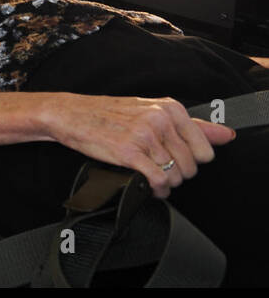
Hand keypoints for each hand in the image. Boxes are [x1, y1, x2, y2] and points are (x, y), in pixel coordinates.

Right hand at [42, 93, 235, 197]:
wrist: (70, 114)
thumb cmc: (108, 114)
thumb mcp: (151, 112)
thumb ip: (193, 125)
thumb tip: (226, 135)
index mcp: (170, 108)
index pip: (204, 150)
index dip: (190, 161)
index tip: (174, 158)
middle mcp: (160, 119)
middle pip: (191, 166)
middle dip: (177, 175)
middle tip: (159, 169)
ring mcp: (145, 135)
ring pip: (175, 176)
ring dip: (164, 184)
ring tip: (150, 176)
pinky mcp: (129, 152)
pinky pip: (157, 180)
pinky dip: (154, 189)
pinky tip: (144, 183)